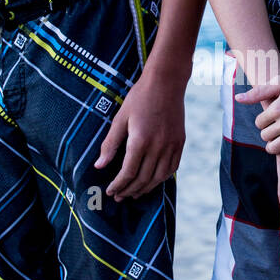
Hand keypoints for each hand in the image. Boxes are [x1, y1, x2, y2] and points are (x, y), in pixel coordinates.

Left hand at [94, 72, 185, 199]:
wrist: (167, 83)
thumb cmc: (140, 98)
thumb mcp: (120, 118)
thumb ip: (110, 144)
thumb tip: (99, 166)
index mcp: (140, 140)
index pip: (128, 173)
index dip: (118, 185)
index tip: (111, 191)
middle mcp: (158, 147)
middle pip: (143, 179)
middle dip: (129, 190)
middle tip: (119, 196)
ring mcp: (172, 146)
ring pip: (158, 178)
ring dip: (145, 189)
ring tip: (134, 194)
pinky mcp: (180, 143)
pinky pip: (172, 168)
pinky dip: (161, 179)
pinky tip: (152, 181)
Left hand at [236, 66, 279, 164]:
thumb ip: (258, 92)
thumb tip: (238, 99)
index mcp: (277, 107)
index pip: (259, 123)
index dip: (263, 121)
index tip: (270, 118)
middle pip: (265, 137)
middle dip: (268, 133)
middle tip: (275, 129)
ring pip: (275, 149)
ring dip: (274, 146)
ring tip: (279, 140)